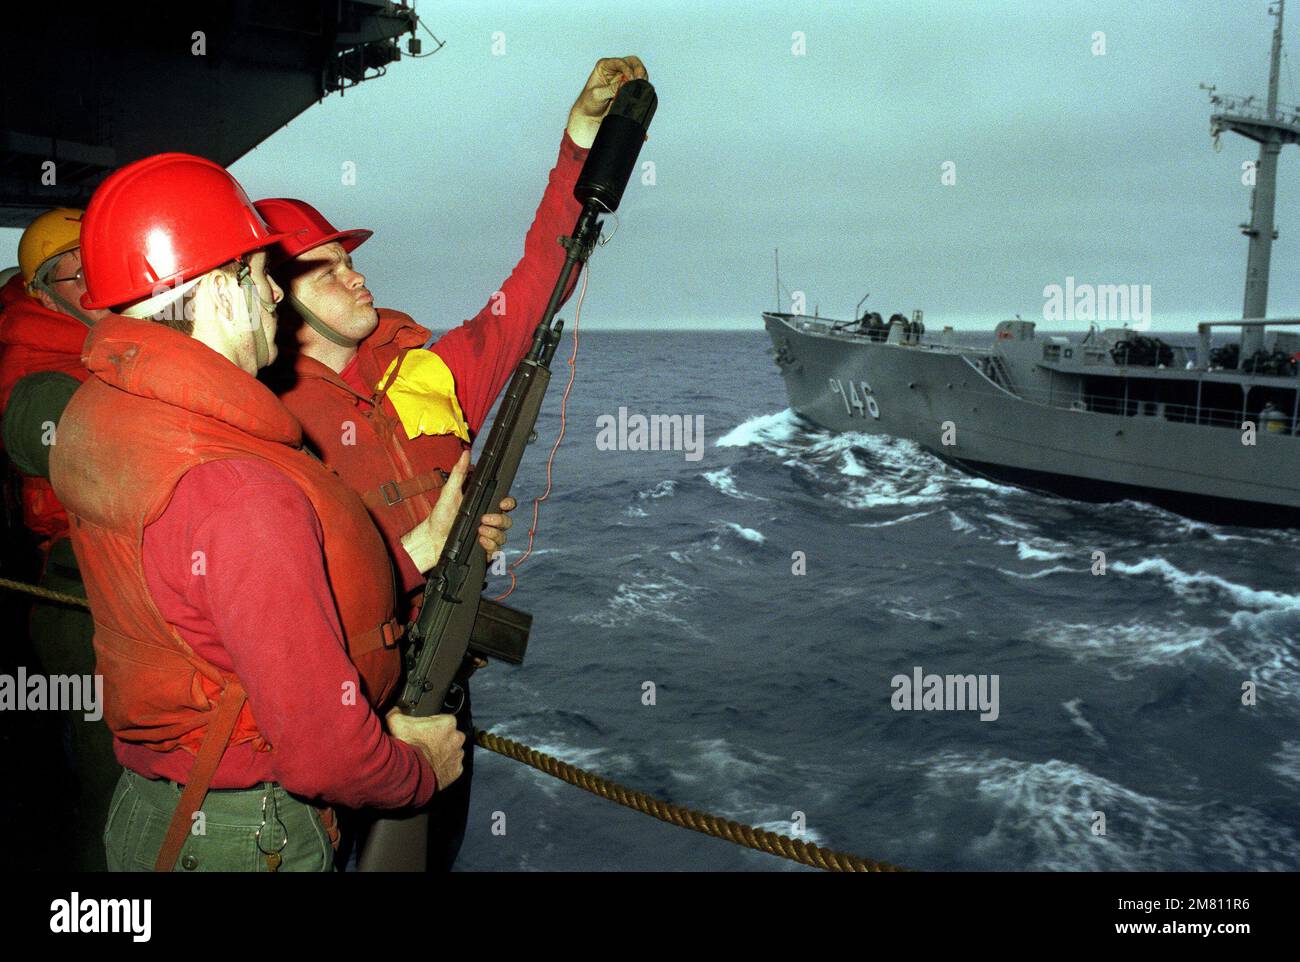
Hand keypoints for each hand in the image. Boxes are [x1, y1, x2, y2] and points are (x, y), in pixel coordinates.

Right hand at [386, 708, 464, 789]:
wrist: (409, 773)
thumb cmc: (407, 747)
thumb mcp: (397, 723)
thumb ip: (396, 712)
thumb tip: (394, 709)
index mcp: (448, 722)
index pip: (442, 720)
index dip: (431, 725)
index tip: (422, 731)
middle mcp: (457, 738)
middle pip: (449, 735)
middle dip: (439, 739)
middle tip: (423, 745)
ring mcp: (457, 755)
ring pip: (452, 751)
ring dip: (442, 754)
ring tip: (427, 757)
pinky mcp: (456, 771)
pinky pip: (452, 767)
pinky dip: (444, 768)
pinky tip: (431, 768)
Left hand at [400, 450, 519, 573]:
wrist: (431, 539)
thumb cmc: (440, 515)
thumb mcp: (449, 492)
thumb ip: (459, 472)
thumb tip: (465, 454)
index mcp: (483, 506)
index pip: (505, 503)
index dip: (508, 503)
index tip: (502, 503)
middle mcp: (487, 521)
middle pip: (507, 520)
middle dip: (500, 520)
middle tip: (484, 519)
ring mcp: (486, 536)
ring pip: (503, 536)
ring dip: (494, 533)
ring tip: (479, 531)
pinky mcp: (482, 550)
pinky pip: (496, 550)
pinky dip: (490, 546)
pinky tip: (480, 541)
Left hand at [566, 55, 648, 148]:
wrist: (590, 117)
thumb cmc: (588, 103)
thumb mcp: (597, 95)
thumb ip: (611, 89)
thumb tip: (624, 84)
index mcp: (604, 66)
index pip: (619, 62)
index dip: (627, 69)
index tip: (630, 79)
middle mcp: (615, 70)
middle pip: (632, 62)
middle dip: (638, 69)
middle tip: (640, 79)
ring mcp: (623, 79)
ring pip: (638, 72)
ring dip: (642, 77)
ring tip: (641, 86)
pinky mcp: (628, 88)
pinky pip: (639, 84)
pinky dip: (642, 86)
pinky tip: (642, 91)